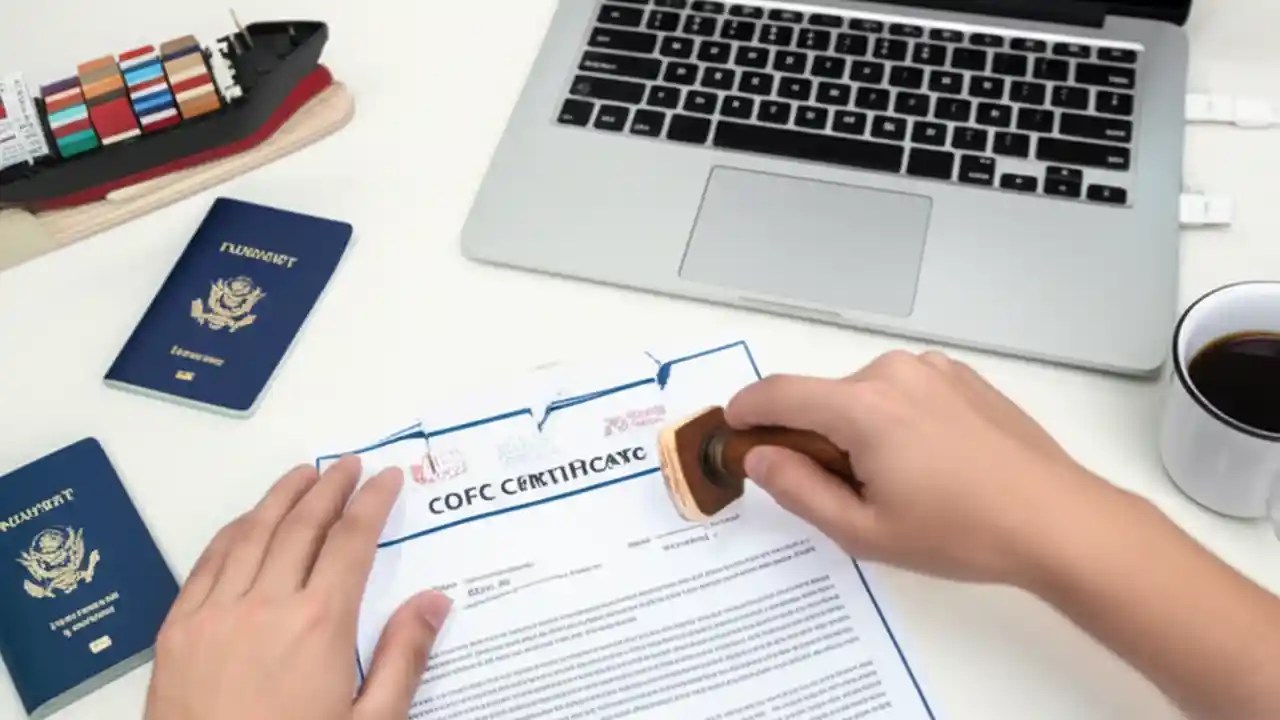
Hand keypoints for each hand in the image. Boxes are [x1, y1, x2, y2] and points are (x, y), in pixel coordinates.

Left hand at [145, 457, 451, 719]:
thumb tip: (435, 600)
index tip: (387, 478)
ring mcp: (215, 615)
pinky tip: (247, 522)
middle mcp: (266, 605)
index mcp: (320, 624)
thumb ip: (403, 658)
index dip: (373, 502)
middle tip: (349, 465)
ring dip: (281, 497)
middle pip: (302, 524)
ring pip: (252, 533)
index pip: (352, 540)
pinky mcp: (178, 631)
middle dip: (330, 488)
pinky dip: (233, 531)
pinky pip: (207, 563)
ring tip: (303, 475)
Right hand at [726, 350, 1125, 586]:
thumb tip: (758, 456)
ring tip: (896, 485)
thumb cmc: (960, 533)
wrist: (1056, 521)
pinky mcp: (962, 378)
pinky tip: (927, 465)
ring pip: (863, 397)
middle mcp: (894, 373)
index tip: (733, 431)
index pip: (778, 395)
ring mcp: (933, 370)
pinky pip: (902, 393)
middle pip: (823, 398)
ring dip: (856, 430)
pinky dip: (894, 421)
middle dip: (813, 437)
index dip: (746, 412)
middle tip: (838, 493)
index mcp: (863, 407)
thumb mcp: (864, 530)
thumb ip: (798, 489)